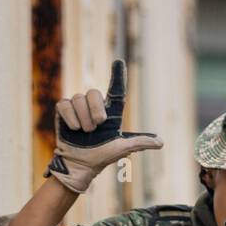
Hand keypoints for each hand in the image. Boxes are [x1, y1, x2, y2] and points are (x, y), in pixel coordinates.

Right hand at [47, 60, 162, 193]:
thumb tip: (161, 143)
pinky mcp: (63, 109)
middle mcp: (93, 105)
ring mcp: (78, 106)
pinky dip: (70, 117)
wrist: (79, 164)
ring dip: (82, 118)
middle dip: (95, 110)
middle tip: (95, 127)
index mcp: (109, 111)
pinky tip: (73, 129)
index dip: (118, 74)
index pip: (115, 89)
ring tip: (84, 132)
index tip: (119, 61)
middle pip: (94, 92)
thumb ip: (139, 142)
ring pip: (78, 98)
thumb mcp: (121, 148)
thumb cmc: (100, 156)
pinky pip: (65, 104)